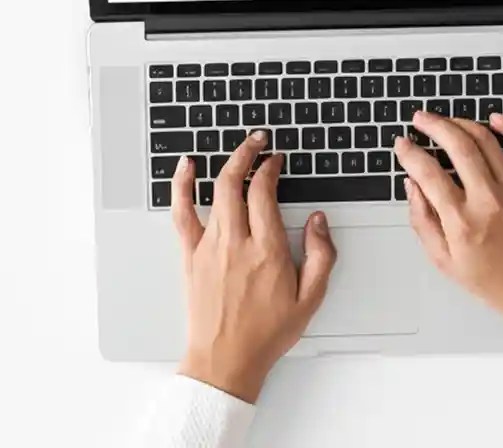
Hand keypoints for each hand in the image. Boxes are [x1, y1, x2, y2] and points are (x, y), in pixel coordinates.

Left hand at [171, 131, 336, 402]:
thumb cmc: (267, 334)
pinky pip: (181, 212)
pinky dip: (181, 185)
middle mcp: (236, 242)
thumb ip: (321, 255)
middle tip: (259, 142)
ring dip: (225, 164)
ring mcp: (209, 247)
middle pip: (236, 182)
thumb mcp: (310, 298)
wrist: (225, 360)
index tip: (276, 161)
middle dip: (248, 154)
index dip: (270, 169)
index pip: (265, 193)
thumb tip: (318, 221)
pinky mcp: (190, 256)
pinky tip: (185, 167)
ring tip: (237, 149)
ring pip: (213, 191)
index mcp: (267, 250)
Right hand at [394, 112, 502, 354]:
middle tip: (421, 119)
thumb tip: (412, 187)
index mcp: (462, 221)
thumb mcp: (446, 263)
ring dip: (463, 122)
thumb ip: (424, 222)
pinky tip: (496, 119)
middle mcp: (489, 200)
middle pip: (457, 145)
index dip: (410, 153)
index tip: (402, 144)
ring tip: (448, 120)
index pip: (428, 173)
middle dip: (433, 125)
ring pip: (487, 140)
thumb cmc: (497, 283)